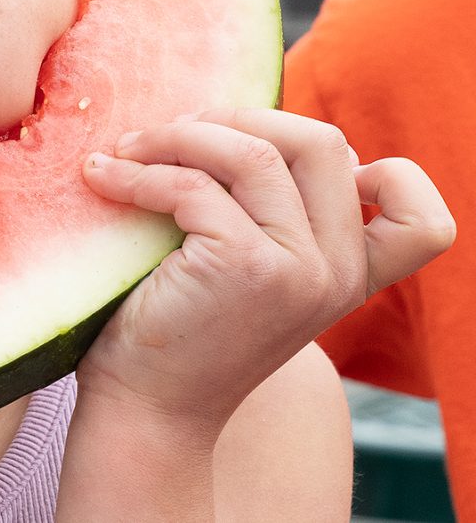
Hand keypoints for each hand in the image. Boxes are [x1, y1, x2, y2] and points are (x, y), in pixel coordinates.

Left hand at [79, 108, 453, 430]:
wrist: (145, 406)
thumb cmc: (180, 321)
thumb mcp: (247, 262)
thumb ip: (267, 208)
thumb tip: (230, 118)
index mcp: (349, 271)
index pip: (419, 215)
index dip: (373, 167)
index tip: (277, 159)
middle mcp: (339, 271)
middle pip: (322, 141)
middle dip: (238, 117)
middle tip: (171, 136)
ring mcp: (302, 270)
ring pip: (255, 151)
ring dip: (176, 136)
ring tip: (125, 149)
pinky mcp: (250, 268)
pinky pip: (194, 184)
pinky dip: (140, 172)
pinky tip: (104, 179)